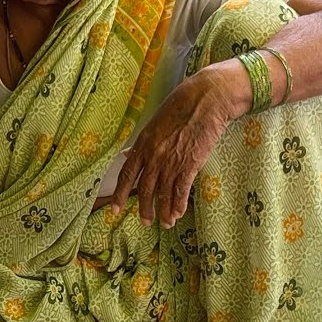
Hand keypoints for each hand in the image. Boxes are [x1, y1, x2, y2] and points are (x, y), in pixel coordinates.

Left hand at [109, 63, 243, 228]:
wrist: (207, 98)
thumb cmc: (182, 105)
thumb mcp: (156, 122)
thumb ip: (146, 141)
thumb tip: (132, 154)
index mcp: (143, 144)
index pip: (127, 174)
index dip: (120, 194)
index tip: (115, 210)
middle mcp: (154, 155)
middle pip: (144, 189)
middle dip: (145, 208)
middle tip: (146, 222)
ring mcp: (172, 160)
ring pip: (163, 193)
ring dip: (164, 211)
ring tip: (165, 223)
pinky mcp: (191, 163)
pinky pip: (181, 190)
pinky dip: (179, 204)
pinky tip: (178, 214)